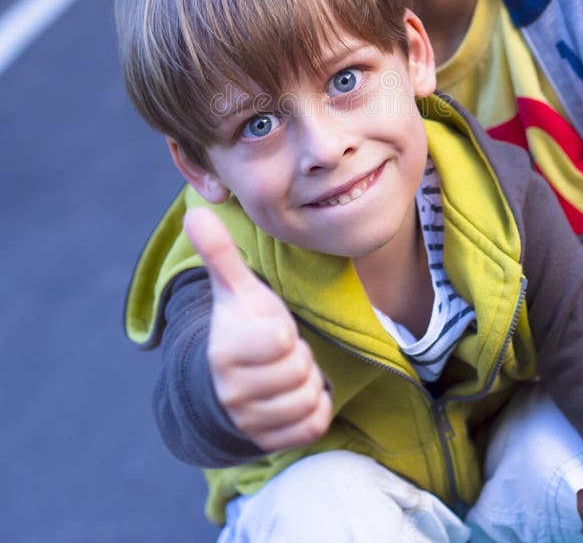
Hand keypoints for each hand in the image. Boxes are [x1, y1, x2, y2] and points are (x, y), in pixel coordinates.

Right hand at [183, 207, 332, 451]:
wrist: (225, 382)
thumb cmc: (240, 327)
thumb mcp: (234, 289)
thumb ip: (219, 252)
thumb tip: (196, 212)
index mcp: (225, 351)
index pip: (280, 339)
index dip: (284, 330)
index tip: (271, 330)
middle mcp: (231, 391)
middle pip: (298, 370)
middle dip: (299, 356)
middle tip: (282, 352)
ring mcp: (249, 421)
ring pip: (308, 398)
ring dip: (308, 382)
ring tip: (286, 372)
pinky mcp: (269, 442)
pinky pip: (313, 424)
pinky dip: (315, 409)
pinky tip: (295, 395)